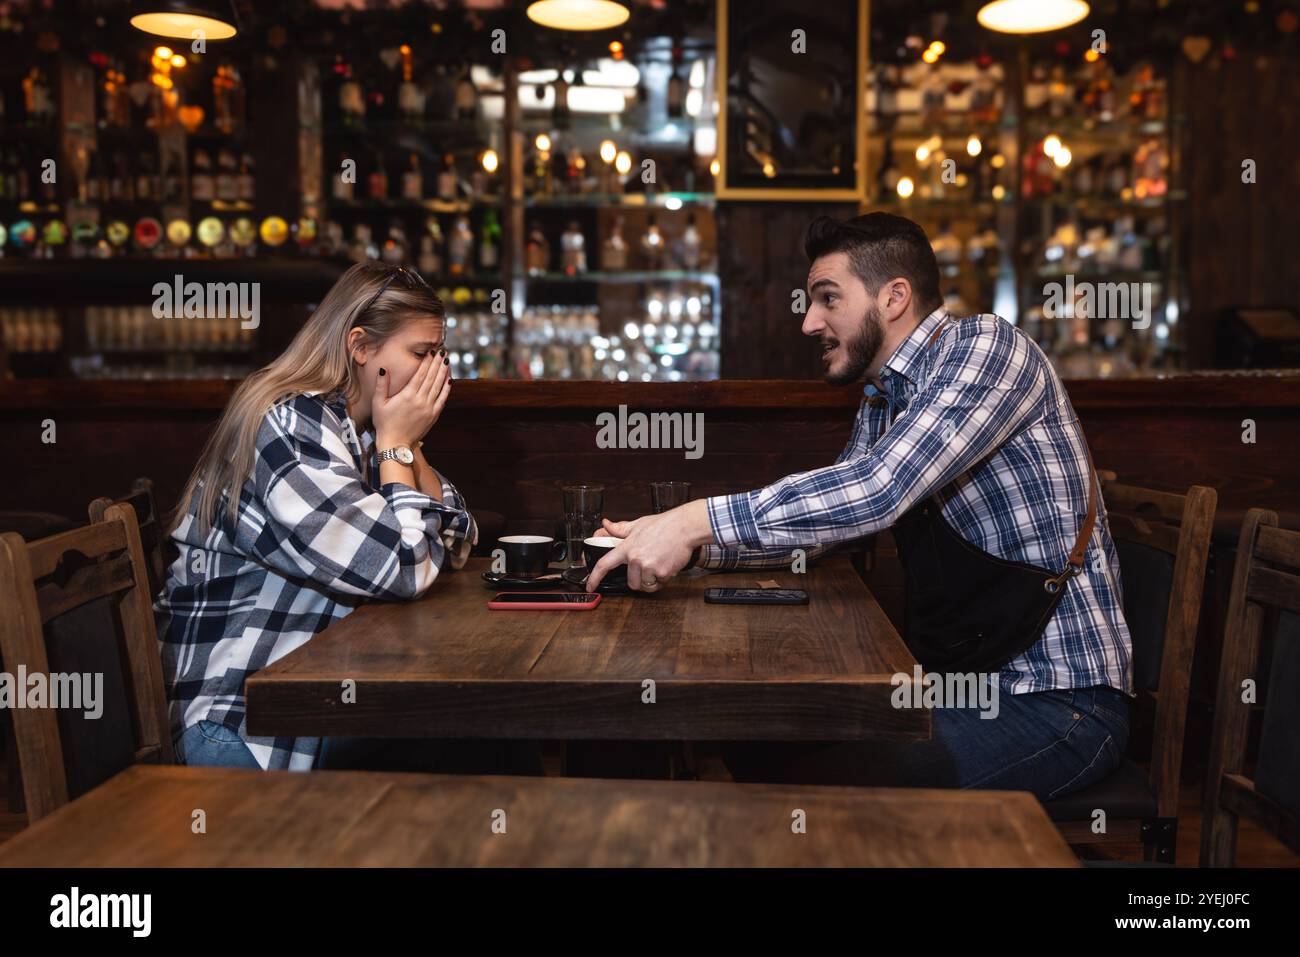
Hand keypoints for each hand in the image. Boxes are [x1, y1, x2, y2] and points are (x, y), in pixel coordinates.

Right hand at [371, 351, 450, 448]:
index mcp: (407, 395)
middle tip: (443, 351)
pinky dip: (447, 388)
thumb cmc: (384, 423)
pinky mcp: (433, 416)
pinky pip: (443, 399)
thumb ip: (381, 385)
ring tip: (448, 361)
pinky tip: (449, 379)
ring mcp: (428, 408)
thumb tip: (384, 369)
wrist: (395, 444)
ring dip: (444, 372)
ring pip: (439, 386)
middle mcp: (420, 400)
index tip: (431, 351)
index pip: (420, 374)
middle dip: (438, 363)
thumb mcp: (378, 403)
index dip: (427, 361)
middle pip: (432, 377)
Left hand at [587, 500, 711, 591]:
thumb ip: (620, 529)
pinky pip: (660, 584)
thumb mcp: (638, 524)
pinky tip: (667, 565)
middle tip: (649, 567)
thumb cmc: (664, 525)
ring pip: (645, 585)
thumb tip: (606, 524)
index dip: (594, 578)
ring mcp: (648, 566)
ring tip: (659, 564)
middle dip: (640, 579)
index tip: (590, 586)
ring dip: (652, 580)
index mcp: (626, 547)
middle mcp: (635, 558)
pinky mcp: (662, 573)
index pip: (604, 564)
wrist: (685, 527)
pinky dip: (664, 578)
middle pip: (631, 583)